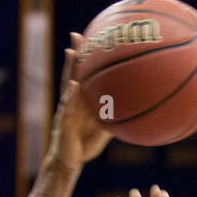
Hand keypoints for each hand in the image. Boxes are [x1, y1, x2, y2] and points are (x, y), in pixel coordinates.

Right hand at [48, 33, 111, 171]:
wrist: (70, 162)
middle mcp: (72, 100)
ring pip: (67, 83)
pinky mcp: (63, 120)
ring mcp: (66, 108)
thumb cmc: (85, 147)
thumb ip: (115, 120)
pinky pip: (66, 104)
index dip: (85, 59)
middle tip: (77, 34)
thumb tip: (134, 114)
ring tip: (72, 51)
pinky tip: (74, 84)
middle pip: (73, 72)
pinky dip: (70, 93)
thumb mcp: (104, 131)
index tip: (92, 40)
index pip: (83, 75)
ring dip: (69, 67)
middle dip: (75, 53)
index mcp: (81, 100)